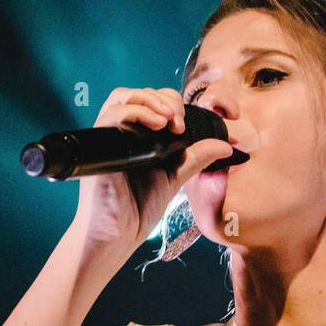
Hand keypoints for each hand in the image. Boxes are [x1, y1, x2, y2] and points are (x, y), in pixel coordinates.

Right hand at [67, 86, 233, 261]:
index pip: (153, 101)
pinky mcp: (99, 145)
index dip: (171, 103)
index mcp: (139, 136)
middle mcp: (122, 132)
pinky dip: (135, 113)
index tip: (185, 123)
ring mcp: (109, 137)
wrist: (119, 233)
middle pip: (138, 93)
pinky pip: (112, 115)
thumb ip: (196, 158)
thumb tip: (226, 145)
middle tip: (179, 121)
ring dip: (150, 101)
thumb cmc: (140, 207)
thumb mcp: (175, 177)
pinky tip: (156, 126)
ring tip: (169, 120)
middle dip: (164, 100)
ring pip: (123, 97)